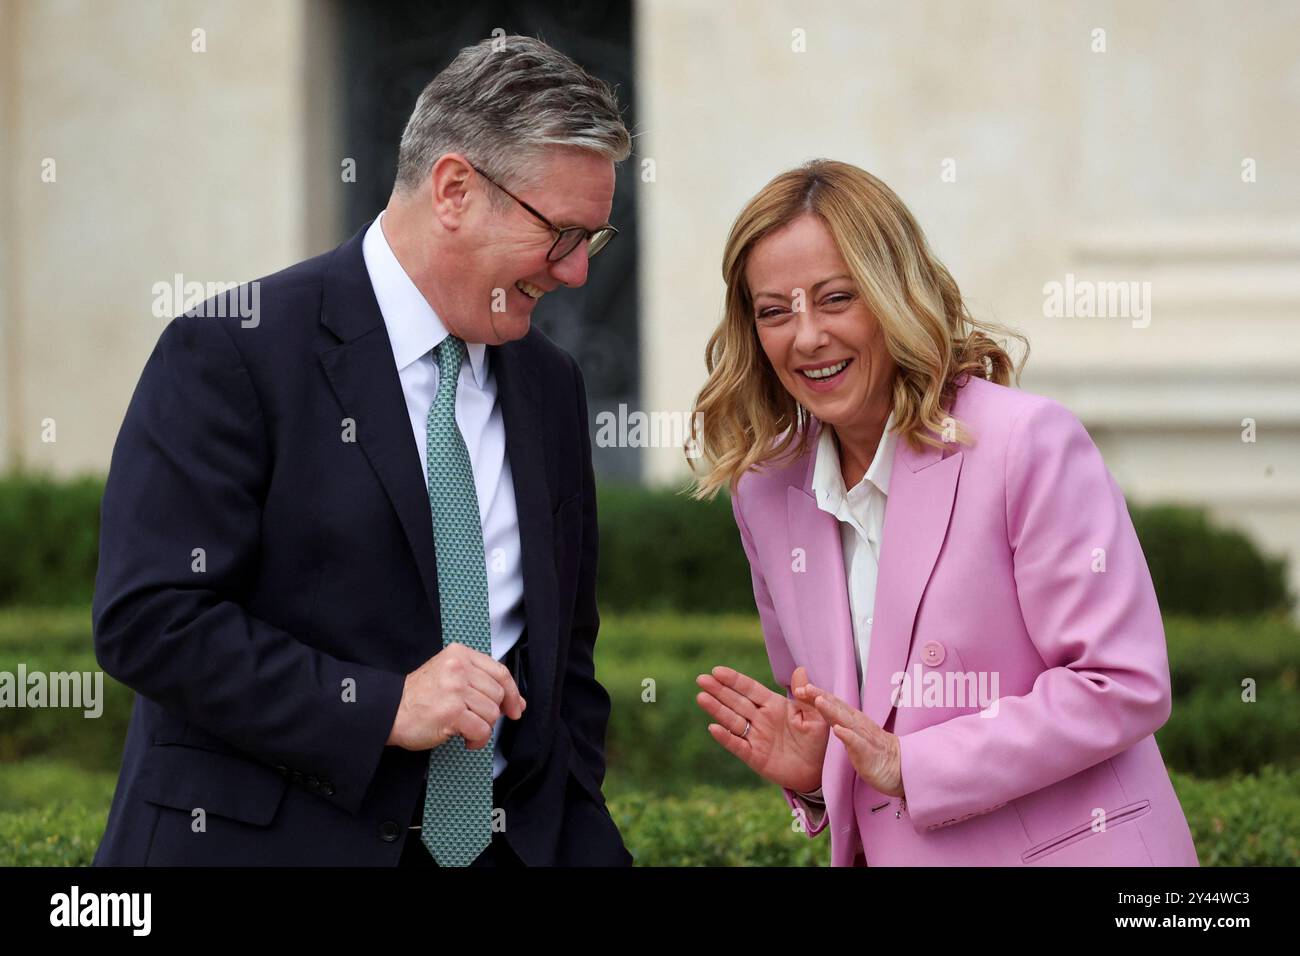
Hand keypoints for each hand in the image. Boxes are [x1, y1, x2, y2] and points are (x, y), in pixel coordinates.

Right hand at [387, 644, 525, 750]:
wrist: (390, 711)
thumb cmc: (419, 696)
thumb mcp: (449, 676)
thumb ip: (481, 682)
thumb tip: (517, 702)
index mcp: (459, 655)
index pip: (500, 671)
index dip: (512, 692)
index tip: (515, 707)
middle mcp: (458, 668)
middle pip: (497, 694)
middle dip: (491, 713)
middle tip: (476, 719)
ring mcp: (455, 690)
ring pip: (491, 713)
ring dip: (482, 727)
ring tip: (466, 728)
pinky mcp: (452, 712)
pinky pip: (482, 730)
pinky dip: (477, 740)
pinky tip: (466, 739)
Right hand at [695, 665, 829, 791]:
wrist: (818, 770)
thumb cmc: (818, 740)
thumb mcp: (816, 716)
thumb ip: (806, 696)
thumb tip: (800, 670)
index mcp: (774, 705)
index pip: (750, 689)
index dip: (734, 680)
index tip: (717, 671)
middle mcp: (761, 719)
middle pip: (736, 701)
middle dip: (719, 690)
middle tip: (701, 679)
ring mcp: (756, 737)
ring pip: (732, 720)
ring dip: (717, 709)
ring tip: (701, 697)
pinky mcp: (754, 756)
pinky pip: (737, 745)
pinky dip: (726, 737)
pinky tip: (713, 728)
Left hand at [796, 681, 903, 797]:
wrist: (900, 766)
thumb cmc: (873, 748)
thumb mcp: (850, 731)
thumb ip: (836, 718)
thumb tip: (819, 705)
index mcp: (851, 719)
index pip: (832, 704)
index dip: (816, 695)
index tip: (799, 689)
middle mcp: (857, 724)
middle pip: (837, 707)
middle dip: (820, 696)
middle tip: (804, 687)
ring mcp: (863, 737)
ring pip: (846, 721)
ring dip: (832, 710)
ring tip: (818, 701)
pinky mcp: (869, 753)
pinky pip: (858, 743)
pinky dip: (848, 736)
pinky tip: (838, 730)